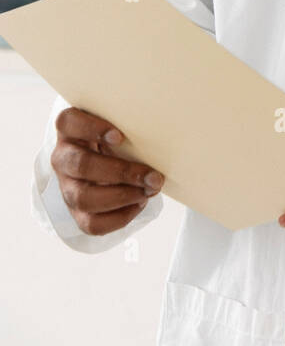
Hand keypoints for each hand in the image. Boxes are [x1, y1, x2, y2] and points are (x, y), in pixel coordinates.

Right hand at [50, 107, 164, 236]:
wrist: (107, 155)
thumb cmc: (117, 135)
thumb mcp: (118, 122)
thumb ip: (129, 124)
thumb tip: (161, 136)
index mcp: (68, 128)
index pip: (68, 121)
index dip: (92, 129)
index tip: (120, 136)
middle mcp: (62, 157)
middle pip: (81, 165)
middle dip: (121, 172)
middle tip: (152, 176)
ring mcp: (66, 186)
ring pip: (83, 198)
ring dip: (121, 197)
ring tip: (148, 191)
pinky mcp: (76, 211)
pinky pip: (91, 223)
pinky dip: (119, 217)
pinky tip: (139, 204)